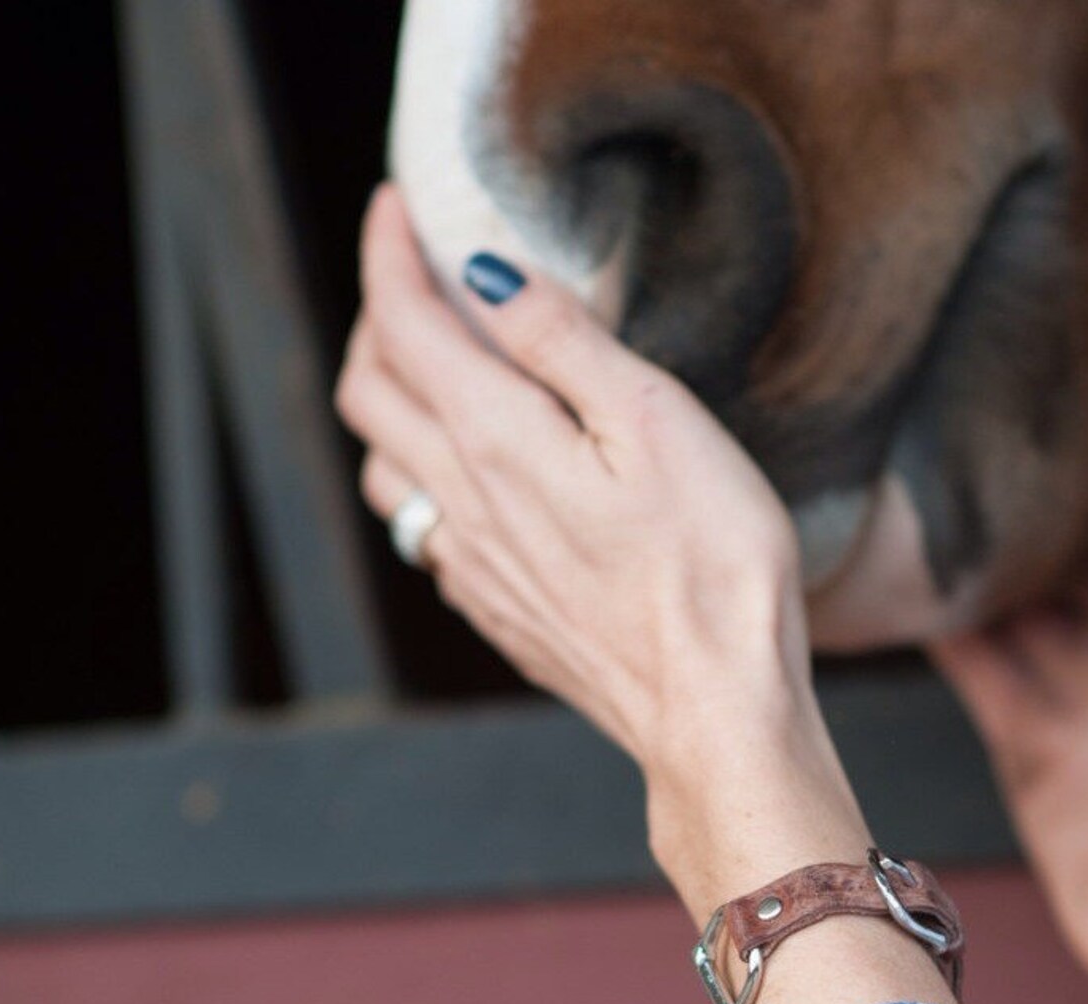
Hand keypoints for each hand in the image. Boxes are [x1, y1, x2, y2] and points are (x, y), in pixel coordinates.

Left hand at [337, 187, 957, 1003]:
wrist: (716, 712)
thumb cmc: (712, 567)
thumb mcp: (655, 422)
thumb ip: (560, 343)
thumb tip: (483, 273)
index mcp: (496, 440)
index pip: (403, 323)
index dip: (388, 254)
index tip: (395, 207)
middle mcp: (464, 503)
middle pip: (371, 392)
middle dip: (380, 319)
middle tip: (420, 281)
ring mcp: (475, 567)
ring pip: (386, 466)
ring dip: (392, 403)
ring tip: (438, 372)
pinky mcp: (501, 613)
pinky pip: (428, 531)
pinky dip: (426, 477)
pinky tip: (474, 482)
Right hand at [931, 446, 1087, 1003]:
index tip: (1044, 416)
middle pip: (1069, 566)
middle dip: (1026, 519)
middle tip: (964, 455)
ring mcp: (1075, 700)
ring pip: (1015, 615)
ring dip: (980, 572)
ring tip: (927, 511)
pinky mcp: (1024, 745)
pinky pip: (978, 673)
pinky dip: (947, 636)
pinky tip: (909, 594)